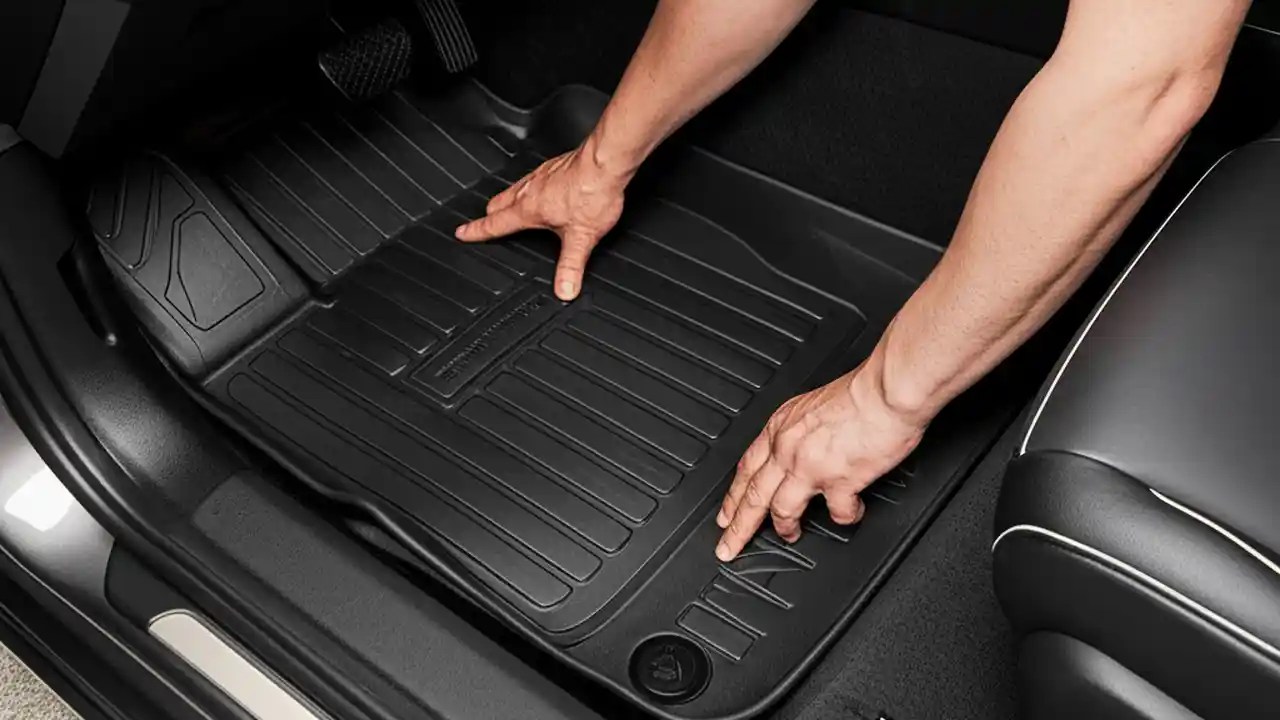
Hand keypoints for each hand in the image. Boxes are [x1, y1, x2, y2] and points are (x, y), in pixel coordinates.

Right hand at [455, 141, 628, 300]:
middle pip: (500, 202)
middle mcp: (531, 189)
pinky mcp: (556, 166)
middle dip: (490, 213)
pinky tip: (542, 189)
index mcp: (529, 208)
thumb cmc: (593, 192)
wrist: (606, 161)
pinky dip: (530, 187)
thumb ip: (571, 266)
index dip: (476, 231)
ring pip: (515, 188)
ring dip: (508, 198)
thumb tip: (565, 290)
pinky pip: (534, 177)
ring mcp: (542, 175)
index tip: (462, 233)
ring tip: (507, 205)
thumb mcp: (581, 237)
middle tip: (484, 220)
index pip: (495, 223)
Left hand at [714, 369, 927, 561]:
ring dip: (785, 528)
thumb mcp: (811, 405)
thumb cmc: (860, 392)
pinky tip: (850, 512)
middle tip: (728, 546)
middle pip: (753, 496)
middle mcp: (788, 449)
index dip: (733, 496)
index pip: (746, 469)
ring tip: (789, 537)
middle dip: (738, 527)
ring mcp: (810, 467)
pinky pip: (836, 513)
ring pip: (781, 510)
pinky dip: (844, 516)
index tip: (725, 515)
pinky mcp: (839, 481)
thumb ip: (797, 431)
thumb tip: (798, 448)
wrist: (885, 390)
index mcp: (780, 428)